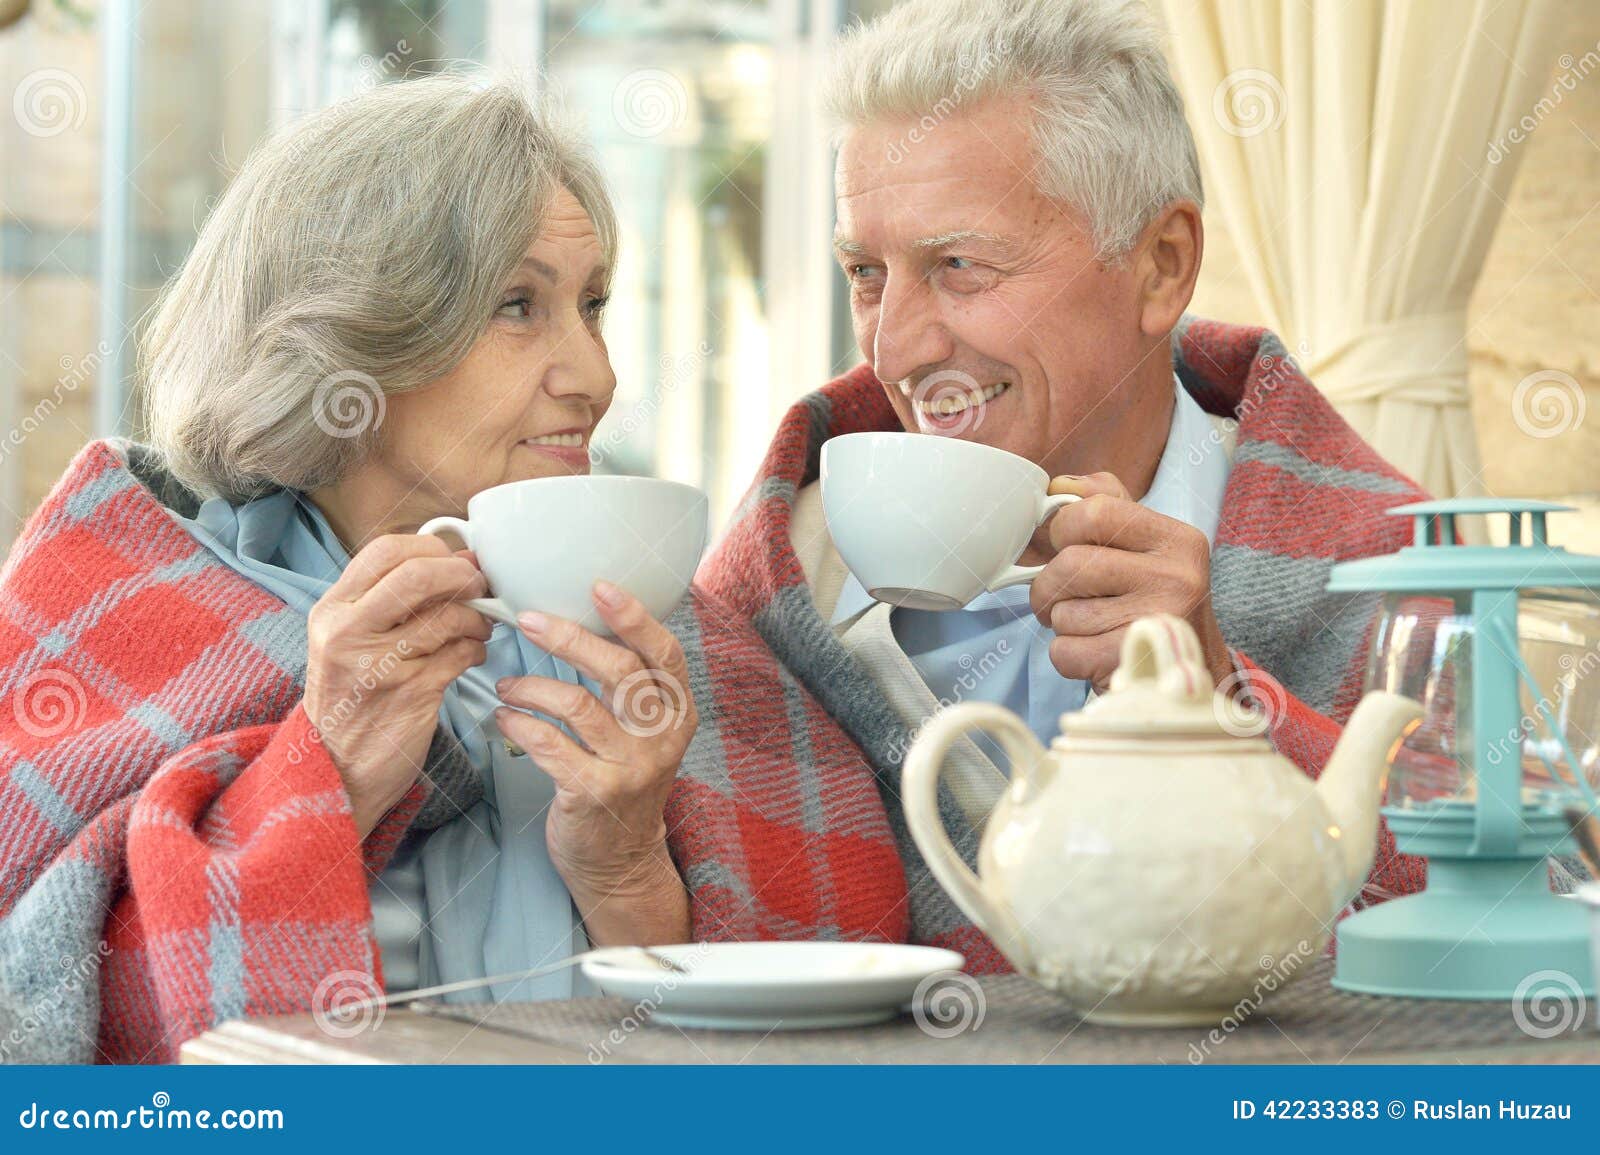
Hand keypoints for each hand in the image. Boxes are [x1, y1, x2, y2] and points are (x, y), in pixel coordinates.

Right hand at [304, 534, 491, 836]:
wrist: (337, 770)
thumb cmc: (353, 698)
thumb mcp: (349, 640)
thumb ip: (388, 600)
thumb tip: (456, 560)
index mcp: (332, 610)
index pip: (385, 550)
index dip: (431, 547)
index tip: (455, 558)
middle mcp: (348, 632)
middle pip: (417, 575)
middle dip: (461, 574)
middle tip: (480, 585)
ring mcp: (379, 664)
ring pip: (447, 616)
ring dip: (477, 618)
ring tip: (479, 627)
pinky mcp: (411, 693)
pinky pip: (461, 654)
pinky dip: (478, 649)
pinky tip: (472, 655)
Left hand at [493, 580, 694, 945]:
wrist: (619, 860)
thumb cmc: (621, 780)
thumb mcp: (642, 732)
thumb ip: (627, 686)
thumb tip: (581, 618)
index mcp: (677, 713)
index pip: (665, 654)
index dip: (634, 617)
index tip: (599, 586)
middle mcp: (661, 739)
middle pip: (619, 670)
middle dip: (569, 638)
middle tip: (527, 620)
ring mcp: (630, 769)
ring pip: (577, 704)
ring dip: (531, 685)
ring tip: (505, 684)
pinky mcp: (593, 794)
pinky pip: (549, 744)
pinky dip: (519, 725)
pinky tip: (505, 719)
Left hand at [1028, 472, 1231, 691]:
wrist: (1190, 669)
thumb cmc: (1152, 600)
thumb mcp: (1144, 545)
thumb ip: (1106, 504)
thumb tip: (1062, 484)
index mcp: (1176, 539)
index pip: (1095, 511)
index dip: (1063, 530)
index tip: (1064, 546)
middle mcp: (1177, 576)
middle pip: (1071, 564)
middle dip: (1049, 586)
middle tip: (1058, 597)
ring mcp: (1159, 621)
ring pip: (1065, 612)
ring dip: (1062, 623)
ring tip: (1087, 626)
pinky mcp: (1136, 662)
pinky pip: (1066, 652)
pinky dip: (1066, 656)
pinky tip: (1092, 653)